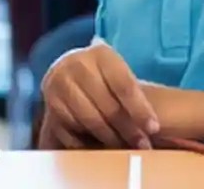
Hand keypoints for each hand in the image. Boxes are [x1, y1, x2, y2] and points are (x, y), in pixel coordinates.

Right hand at [40, 41, 158, 149]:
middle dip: (128, 129)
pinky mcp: (50, 104)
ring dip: (110, 138)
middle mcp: (77, 65)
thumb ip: (135, 93)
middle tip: (142, 145)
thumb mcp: (118, 73)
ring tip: (125, 148)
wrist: (68, 71)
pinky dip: (88, 142)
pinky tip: (101, 147)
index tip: (153, 128)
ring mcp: (60, 84)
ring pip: (90, 120)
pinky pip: (72, 131)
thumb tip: (154, 126)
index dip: (140, 109)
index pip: (124, 85)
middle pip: (107, 105)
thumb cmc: (102, 77)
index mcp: (101, 54)